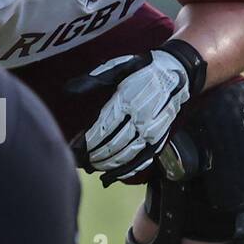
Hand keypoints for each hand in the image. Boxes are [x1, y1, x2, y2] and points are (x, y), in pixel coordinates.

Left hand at [82, 48, 192, 180]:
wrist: (176, 73)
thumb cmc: (142, 70)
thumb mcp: (117, 68)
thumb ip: (93, 80)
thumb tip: (68, 90)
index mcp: (127, 101)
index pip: (103, 129)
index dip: (88, 142)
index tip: (75, 149)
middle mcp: (140, 119)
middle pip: (113, 146)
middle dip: (95, 156)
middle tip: (82, 162)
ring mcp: (151, 131)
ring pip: (127, 155)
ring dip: (109, 165)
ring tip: (94, 168)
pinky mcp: (160, 138)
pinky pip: (143, 159)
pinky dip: (129, 170)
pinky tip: (116, 175)